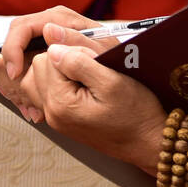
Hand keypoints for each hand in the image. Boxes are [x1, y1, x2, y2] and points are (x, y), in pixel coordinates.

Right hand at [0, 6, 117, 119]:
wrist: (129, 74)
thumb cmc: (121, 63)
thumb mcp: (103, 54)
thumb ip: (77, 42)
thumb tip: (48, 31)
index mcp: (62, 19)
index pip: (22, 27)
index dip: (13, 50)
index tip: (16, 75)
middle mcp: (52, 26)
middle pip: (14, 41)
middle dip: (9, 68)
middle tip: (16, 94)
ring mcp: (48, 40)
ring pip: (17, 56)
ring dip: (15, 82)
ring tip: (28, 107)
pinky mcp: (47, 55)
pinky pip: (25, 67)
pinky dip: (24, 86)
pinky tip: (33, 107)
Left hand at [18, 41, 166, 175]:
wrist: (147, 141)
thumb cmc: (135, 114)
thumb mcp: (111, 81)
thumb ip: (78, 61)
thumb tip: (53, 45)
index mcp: (60, 103)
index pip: (48, 57)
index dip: (73, 51)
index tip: (96, 61)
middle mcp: (51, 113)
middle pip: (41, 66)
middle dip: (65, 59)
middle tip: (94, 67)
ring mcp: (55, 117)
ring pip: (42, 77)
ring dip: (62, 70)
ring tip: (88, 76)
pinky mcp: (61, 118)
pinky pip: (49, 90)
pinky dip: (63, 82)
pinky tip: (83, 85)